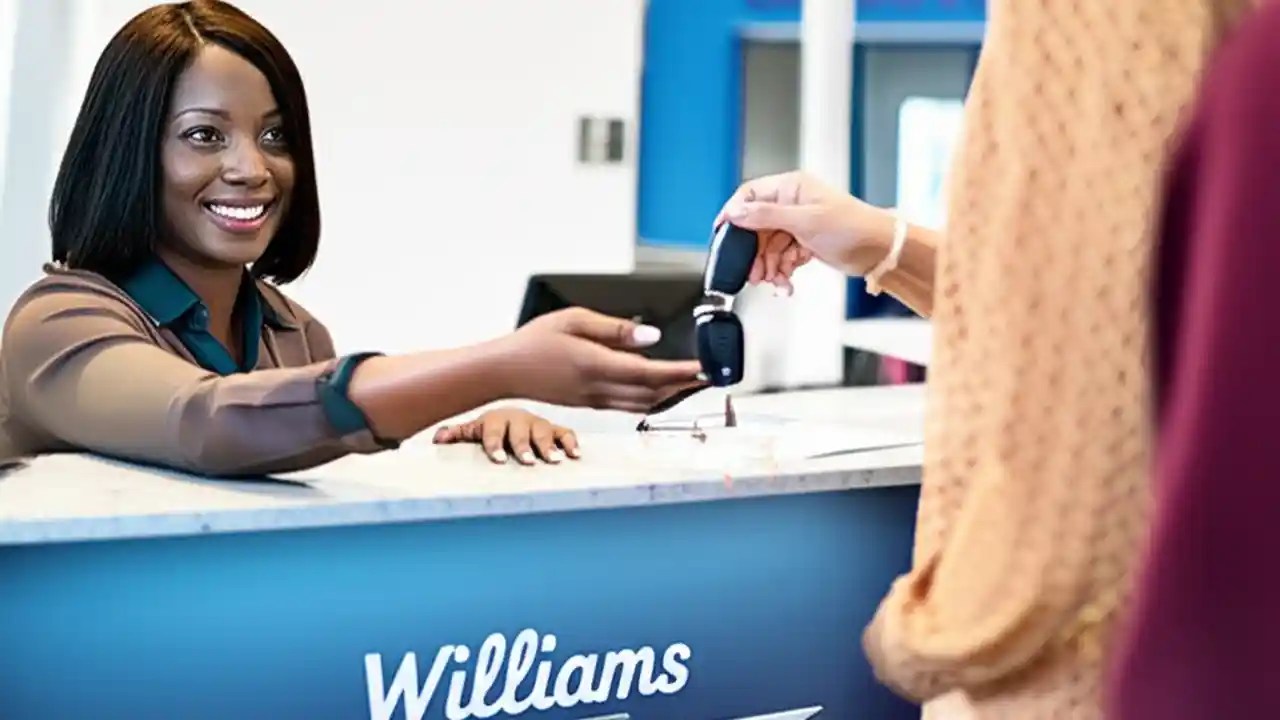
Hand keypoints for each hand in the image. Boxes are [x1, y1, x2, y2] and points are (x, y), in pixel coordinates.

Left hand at [433, 407, 578, 464]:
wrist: (511, 415)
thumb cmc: (490, 429)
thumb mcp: (471, 431)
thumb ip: (456, 435)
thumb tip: (438, 439)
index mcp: (496, 420)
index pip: (494, 431)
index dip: (495, 444)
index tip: (499, 459)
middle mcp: (518, 420)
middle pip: (521, 431)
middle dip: (524, 446)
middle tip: (527, 461)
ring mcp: (537, 424)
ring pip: (544, 431)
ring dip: (549, 446)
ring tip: (553, 460)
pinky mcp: (554, 430)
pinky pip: (565, 432)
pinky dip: (571, 442)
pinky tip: (574, 455)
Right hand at [501, 308, 705, 412]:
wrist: (504, 371)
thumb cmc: (534, 341)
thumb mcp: (574, 320)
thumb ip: (616, 329)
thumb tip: (651, 337)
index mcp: (596, 365)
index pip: (650, 373)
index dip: (681, 373)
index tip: (703, 369)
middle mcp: (599, 388)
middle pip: (653, 393)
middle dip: (683, 386)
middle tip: (708, 376)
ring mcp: (595, 400)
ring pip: (643, 403)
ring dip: (670, 395)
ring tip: (691, 383)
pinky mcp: (590, 404)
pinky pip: (629, 405)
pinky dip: (651, 399)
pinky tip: (660, 391)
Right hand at [714, 170, 892, 292]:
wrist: (878, 250)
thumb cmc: (851, 227)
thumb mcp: (804, 221)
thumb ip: (766, 216)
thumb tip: (736, 212)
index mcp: (790, 188)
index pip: (750, 195)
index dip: (734, 213)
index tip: (723, 233)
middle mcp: (791, 203)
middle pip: (756, 227)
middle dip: (754, 252)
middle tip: (754, 273)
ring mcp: (797, 224)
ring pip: (768, 247)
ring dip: (768, 266)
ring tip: (775, 282)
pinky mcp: (803, 242)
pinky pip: (781, 257)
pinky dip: (781, 271)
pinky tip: (786, 283)